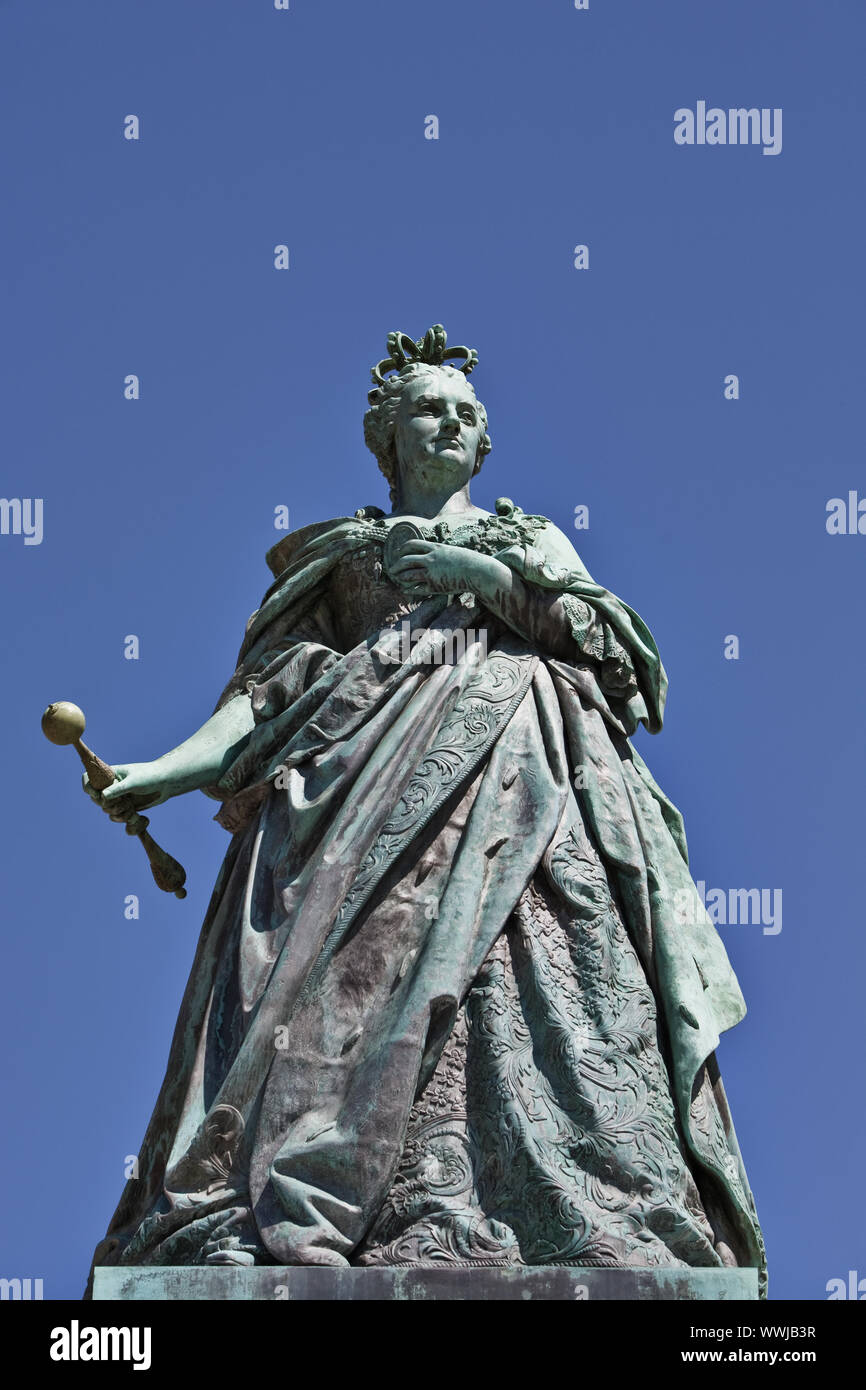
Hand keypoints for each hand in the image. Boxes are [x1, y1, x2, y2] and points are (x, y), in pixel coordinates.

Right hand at [82, 761, 170, 819]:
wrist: (167, 782)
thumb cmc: (150, 776)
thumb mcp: (133, 782)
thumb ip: (118, 789)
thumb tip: (101, 797)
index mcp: (110, 775)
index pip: (89, 780)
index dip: (88, 789)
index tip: (98, 796)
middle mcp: (112, 786)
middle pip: (98, 801)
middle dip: (110, 806)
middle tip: (124, 802)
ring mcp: (119, 798)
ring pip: (110, 812)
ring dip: (121, 815)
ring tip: (133, 810)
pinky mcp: (128, 807)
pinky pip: (121, 819)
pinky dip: (129, 823)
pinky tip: (139, 819)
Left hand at [388, 541, 508, 598]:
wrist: (477, 571)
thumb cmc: (469, 561)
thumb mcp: (453, 552)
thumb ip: (441, 554)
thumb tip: (436, 555)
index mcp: (435, 548)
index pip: (412, 544)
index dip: (402, 548)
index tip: (397, 552)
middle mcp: (431, 559)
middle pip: (406, 560)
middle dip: (396, 565)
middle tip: (391, 569)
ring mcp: (432, 573)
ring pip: (408, 574)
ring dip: (400, 577)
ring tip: (396, 579)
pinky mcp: (435, 586)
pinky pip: (417, 588)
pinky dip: (409, 589)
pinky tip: (404, 590)